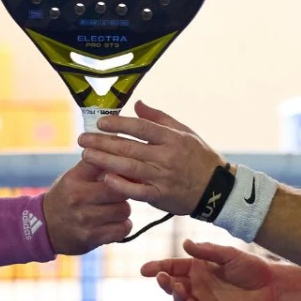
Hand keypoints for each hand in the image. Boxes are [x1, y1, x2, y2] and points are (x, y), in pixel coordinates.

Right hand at [42, 159, 133, 254]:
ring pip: (124, 210)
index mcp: (74, 178)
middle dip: (124, 192)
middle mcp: (78, 197)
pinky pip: (122, 230)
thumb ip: (97, 165)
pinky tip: (116, 224)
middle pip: (120, 190)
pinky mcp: (90, 237)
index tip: (123, 173)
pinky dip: (123, 227)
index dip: (121, 168)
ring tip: (115, 210)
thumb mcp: (74, 176)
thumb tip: (127, 160)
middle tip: (118, 195)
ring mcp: (84, 218)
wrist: (43, 227)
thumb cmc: (67, 197)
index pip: (105, 164)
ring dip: (123, 211)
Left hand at [77, 102, 223, 216]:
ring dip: (105, 160)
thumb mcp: (185, 132)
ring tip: (86, 155)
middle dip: (103, 142)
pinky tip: (105, 178)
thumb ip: (159, 118)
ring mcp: (163, 177)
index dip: (118, 124)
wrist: (217, 189)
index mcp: (172, 138)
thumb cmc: (199, 157)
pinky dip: (121, 185)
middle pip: (129, 147)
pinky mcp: (161, 196)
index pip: (141, 127)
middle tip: (82, 139)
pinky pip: (137, 191)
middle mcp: (166, 156)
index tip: (100, 122)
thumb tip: (137, 103)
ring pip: (129, 167)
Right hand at [141, 239, 280, 300]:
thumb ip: (207, 251)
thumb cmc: (252, 267)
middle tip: (163, 278)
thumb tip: (185, 244)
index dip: (158, 267)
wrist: (271, 287)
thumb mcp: (229, 255)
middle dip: (164, 283)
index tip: (145, 269)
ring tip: (182, 290)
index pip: (173, 266)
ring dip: (176, 298)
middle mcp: (197, 285)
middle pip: (172, 286)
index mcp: (197, 268)